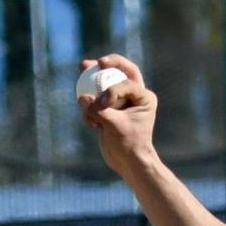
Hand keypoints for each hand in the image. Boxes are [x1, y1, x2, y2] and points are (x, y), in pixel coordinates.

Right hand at [76, 54, 157, 173]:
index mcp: (144, 96)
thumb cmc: (129, 145)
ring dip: (92, 84)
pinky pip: (95, 101)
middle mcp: (134, 96)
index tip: (102, 103)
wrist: (128, 163)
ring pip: (105, 84)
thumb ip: (98, 111)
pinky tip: (92, 125)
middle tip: (94, 62)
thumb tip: (81, 97)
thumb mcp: (114, 127)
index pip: (127, 82)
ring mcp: (121, 101)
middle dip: (108, 64)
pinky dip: (90, 109)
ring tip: (82, 88)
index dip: (112, 89)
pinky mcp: (109, 110)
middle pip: (120, 71)